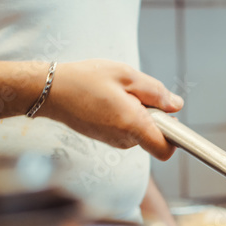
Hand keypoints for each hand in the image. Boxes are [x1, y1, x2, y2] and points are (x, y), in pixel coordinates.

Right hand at [39, 60, 182, 160]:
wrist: (50, 91)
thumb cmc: (86, 79)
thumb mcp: (126, 75)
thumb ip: (156, 92)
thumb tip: (176, 105)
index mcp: (132, 125)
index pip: (166, 149)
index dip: (175, 137)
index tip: (171, 119)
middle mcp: (124, 140)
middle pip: (155, 135)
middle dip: (154, 115)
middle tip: (135, 93)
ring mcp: (114, 141)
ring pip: (140, 131)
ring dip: (138, 113)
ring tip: (117, 94)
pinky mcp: (105, 138)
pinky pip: (126, 129)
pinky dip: (125, 116)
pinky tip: (109, 100)